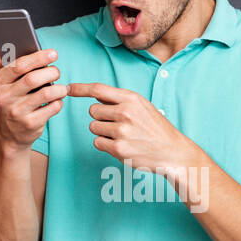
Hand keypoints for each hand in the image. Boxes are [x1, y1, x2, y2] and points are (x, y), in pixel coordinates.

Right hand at [0, 39, 67, 151]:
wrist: (8, 135)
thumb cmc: (8, 102)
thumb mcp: (1, 83)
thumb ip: (0, 61)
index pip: (19, 65)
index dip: (38, 57)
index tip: (53, 53)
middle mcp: (5, 97)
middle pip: (34, 78)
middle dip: (51, 72)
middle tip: (57, 71)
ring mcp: (17, 112)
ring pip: (46, 93)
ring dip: (59, 88)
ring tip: (61, 87)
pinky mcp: (30, 124)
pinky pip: (52, 108)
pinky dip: (58, 102)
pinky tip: (56, 101)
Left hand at [66, 82, 202, 186]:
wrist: (173, 152)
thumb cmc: (155, 128)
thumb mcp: (141, 106)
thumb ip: (119, 100)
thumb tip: (94, 95)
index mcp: (131, 98)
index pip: (98, 89)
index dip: (80, 88)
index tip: (67, 88)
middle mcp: (125, 112)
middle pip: (92, 111)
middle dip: (100, 117)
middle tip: (118, 124)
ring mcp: (122, 131)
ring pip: (93, 127)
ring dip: (103, 132)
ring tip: (122, 135)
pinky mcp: (119, 148)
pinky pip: (97, 142)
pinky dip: (105, 144)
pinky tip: (121, 145)